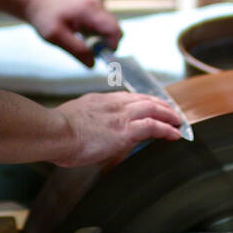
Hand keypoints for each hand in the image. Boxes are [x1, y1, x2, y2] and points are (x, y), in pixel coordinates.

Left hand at [24, 0, 122, 66]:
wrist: (39, 2)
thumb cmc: (45, 18)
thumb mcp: (56, 37)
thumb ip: (76, 50)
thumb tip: (93, 63)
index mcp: (89, 9)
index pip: (114, 30)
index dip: (112, 46)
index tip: (101, 55)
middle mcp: (98, 3)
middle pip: (114, 29)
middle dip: (105, 43)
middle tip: (87, 49)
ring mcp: (98, 3)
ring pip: (110, 27)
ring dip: (100, 37)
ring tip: (80, 38)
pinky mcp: (97, 5)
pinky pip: (104, 23)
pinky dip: (96, 32)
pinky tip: (81, 31)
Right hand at [54, 90, 183, 166]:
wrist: (54, 132)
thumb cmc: (54, 132)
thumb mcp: (71, 120)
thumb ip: (83, 123)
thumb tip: (86, 134)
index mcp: (99, 101)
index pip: (126, 98)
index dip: (141, 101)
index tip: (148, 104)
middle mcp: (112, 104)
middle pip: (143, 99)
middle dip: (159, 104)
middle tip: (170, 110)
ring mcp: (120, 116)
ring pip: (152, 109)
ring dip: (168, 114)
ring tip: (178, 121)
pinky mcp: (125, 131)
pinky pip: (153, 127)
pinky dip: (166, 129)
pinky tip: (175, 134)